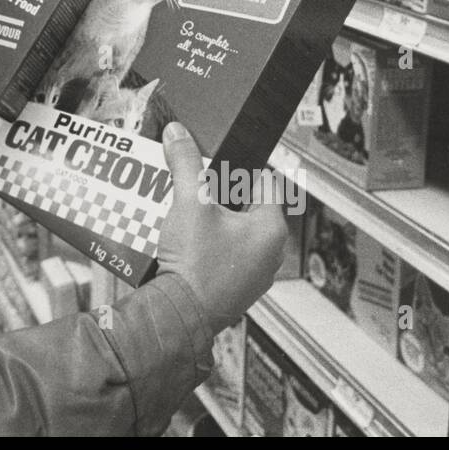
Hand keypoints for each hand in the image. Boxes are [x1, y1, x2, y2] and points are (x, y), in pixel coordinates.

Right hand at [154, 121, 286, 336]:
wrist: (180, 315)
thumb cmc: (195, 265)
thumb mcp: (189, 203)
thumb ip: (185, 164)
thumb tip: (177, 134)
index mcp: (271, 228)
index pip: (265, 182)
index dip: (239, 169)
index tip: (216, 167)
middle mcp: (271, 253)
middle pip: (248, 207)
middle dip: (222, 197)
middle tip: (198, 191)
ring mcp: (256, 275)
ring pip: (237, 234)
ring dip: (215, 223)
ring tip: (188, 215)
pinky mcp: (237, 289)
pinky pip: (228, 257)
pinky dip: (211, 247)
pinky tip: (187, 243)